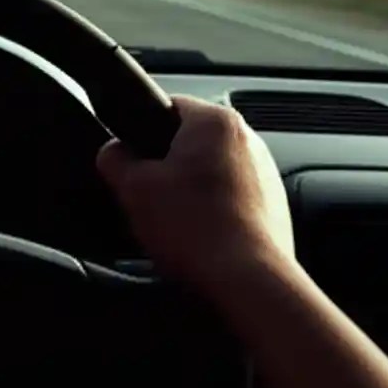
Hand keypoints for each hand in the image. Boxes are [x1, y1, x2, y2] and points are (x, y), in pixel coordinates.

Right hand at [96, 95, 293, 291]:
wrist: (248, 282)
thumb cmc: (196, 230)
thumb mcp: (133, 188)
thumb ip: (114, 158)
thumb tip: (113, 152)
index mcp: (216, 121)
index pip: (167, 105)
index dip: (140, 132)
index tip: (130, 160)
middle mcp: (249, 139)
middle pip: (190, 142)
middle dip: (167, 168)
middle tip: (148, 198)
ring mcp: (266, 174)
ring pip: (211, 173)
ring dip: (191, 192)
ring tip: (176, 224)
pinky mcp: (274, 206)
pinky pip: (232, 200)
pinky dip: (214, 214)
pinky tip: (200, 238)